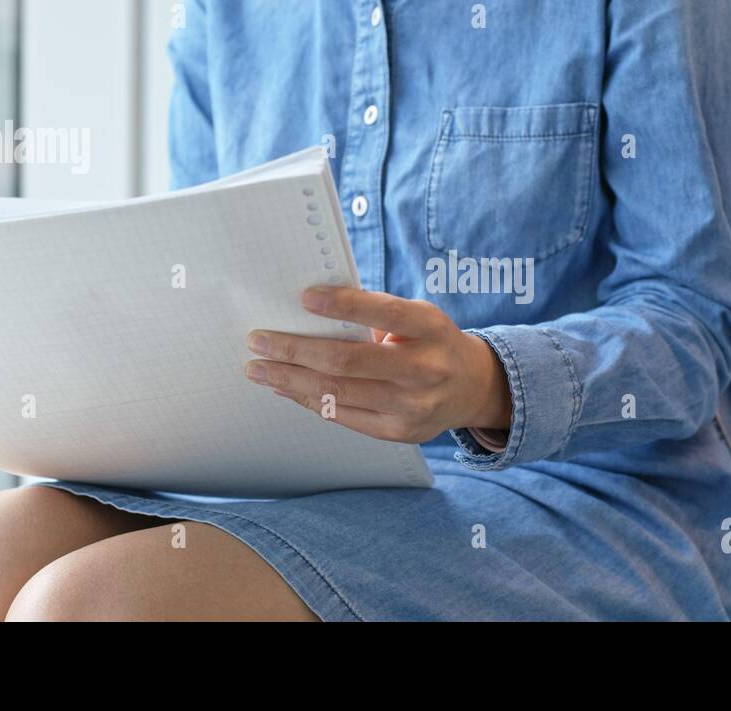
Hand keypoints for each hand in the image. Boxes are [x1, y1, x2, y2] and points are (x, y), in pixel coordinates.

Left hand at [245, 287, 512, 443]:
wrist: (472, 387)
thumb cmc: (430, 341)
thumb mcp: (418, 317)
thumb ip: (375, 312)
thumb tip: (308, 310)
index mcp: (431, 329)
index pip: (384, 313)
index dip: (343, 305)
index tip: (304, 297)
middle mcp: (424, 369)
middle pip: (347, 361)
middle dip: (295, 349)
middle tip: (258, 340)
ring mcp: (411, 406)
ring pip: (337, 393)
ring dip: (289, 379)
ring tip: (258, 368)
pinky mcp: (398, 432)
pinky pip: (343, 415)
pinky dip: (308, 399)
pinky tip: (286, 387)